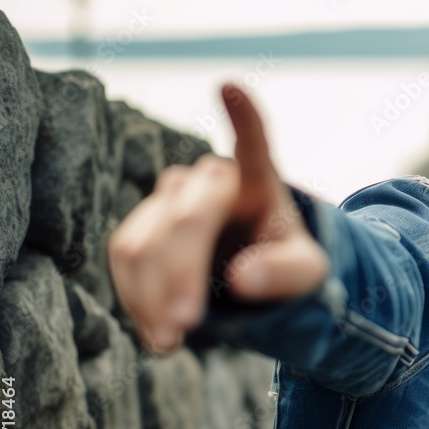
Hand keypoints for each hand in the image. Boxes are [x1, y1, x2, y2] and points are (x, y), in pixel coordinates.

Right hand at [108, 83, 329, 353]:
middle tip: (186, 326)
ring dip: (148, 293)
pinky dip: (133, 297)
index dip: (244, 116)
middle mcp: (207, 179)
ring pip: (139, 240)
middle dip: (179, 275)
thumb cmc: (288, 266)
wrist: (257, 277)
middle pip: (182, 221)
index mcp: (257, 179)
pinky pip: (122, 257)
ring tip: (169, 339)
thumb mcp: (306, 275)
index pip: (254, 141)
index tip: (231, 88)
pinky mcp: (143, 226)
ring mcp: (169, 199)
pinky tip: (154, 333)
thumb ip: (285, 274)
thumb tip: (241, 278)